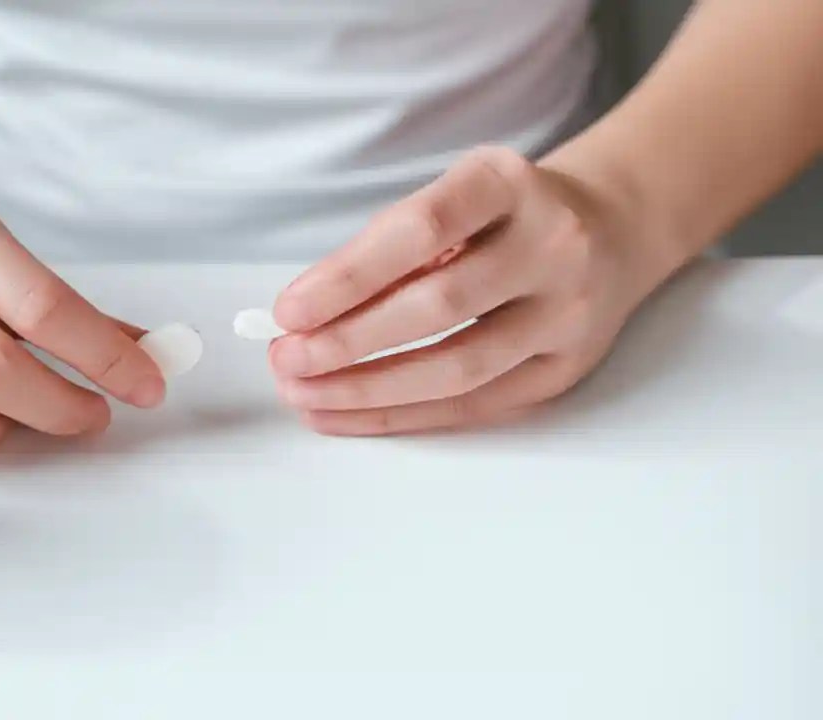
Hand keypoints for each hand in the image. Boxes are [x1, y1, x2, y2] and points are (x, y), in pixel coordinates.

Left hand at [268, 146, 677, 434]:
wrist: (611, 229)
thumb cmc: (502, 215)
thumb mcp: (453, 197)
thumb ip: (390, 245)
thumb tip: (305, 316)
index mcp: (508, 182)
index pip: (421, 229)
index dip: (349, 275)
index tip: (288, 310)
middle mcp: (552, 242)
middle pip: (439, 305)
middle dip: (349, 342)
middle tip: (286, 360)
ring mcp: (568, 311)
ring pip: (459, 368)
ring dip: (369, 390)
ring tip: (306, 395)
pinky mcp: (566, 368)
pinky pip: (475, 405)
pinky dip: (403, 415)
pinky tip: (348, 415)